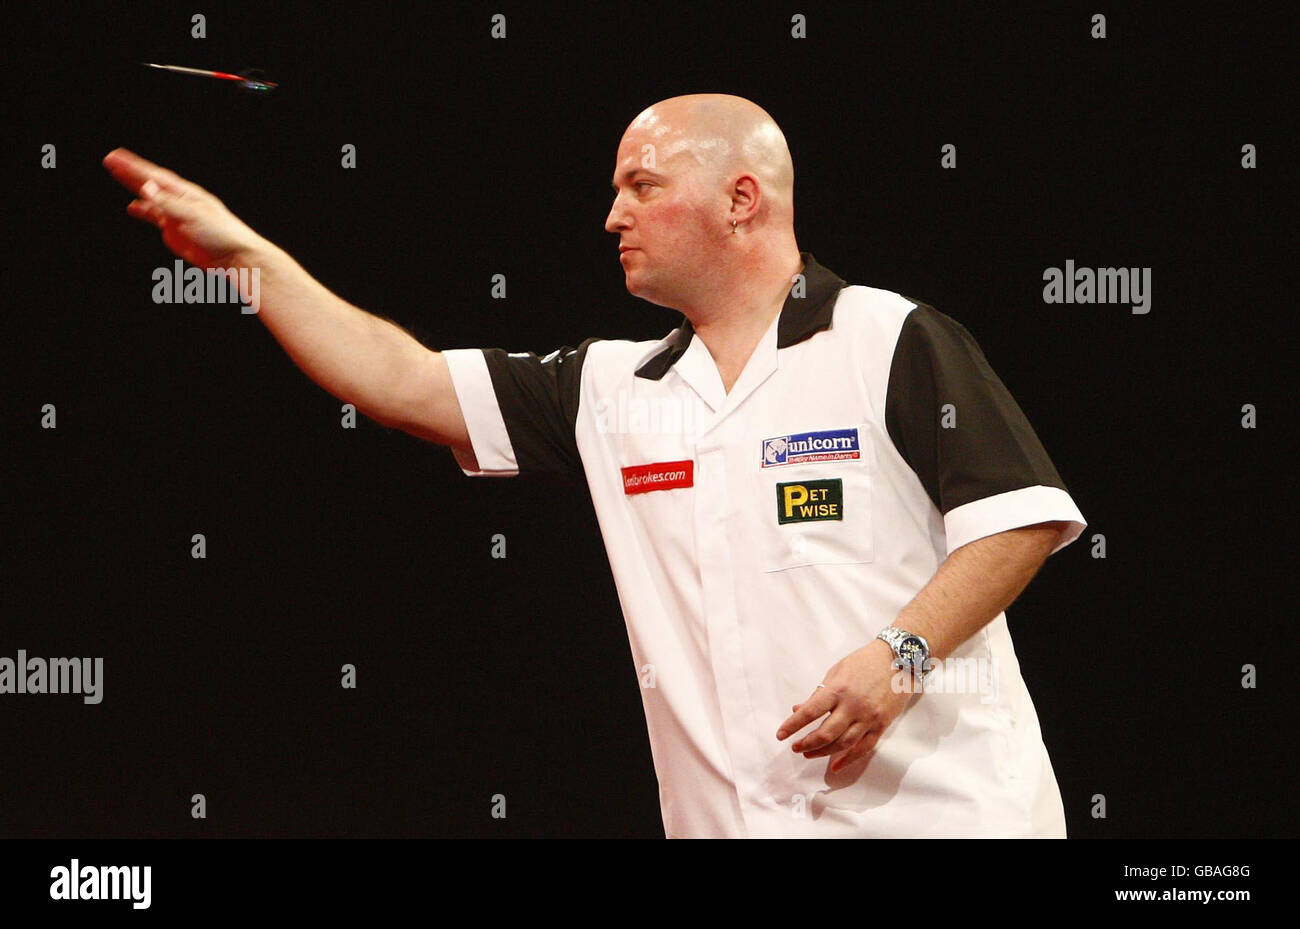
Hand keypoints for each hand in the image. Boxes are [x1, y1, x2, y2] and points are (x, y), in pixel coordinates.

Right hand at [102, 148, 266, 268]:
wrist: (235, 257)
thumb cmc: (220, 234)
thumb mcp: (191, 216)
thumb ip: (166, 203)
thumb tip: (145, 187)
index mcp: (185, 193)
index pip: (154, 176)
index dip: (133, 167)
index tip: (114, 157)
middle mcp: (180, 201)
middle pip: (150, 182)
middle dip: (130, 172)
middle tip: (111, 160)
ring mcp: (177, 215)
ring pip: (150, 198)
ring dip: (134, 187)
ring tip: (118, 175)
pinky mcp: (176, 231)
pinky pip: (155, 217)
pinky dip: (143, 211)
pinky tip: (133, 208)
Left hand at [775, 639, 914, 773]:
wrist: (899, 660)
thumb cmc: (864, 662)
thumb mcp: (837, 672)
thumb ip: (818, 693)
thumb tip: (798, 710)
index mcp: (838, 689)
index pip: (810, 712)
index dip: (793, 725)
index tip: (780, 734)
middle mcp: (853, 706)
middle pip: (826, 733)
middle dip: (807, 743)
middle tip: (795, 747)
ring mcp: (869, 717)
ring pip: (843, 744)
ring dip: (823, 752)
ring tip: (809, 753)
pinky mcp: (881, 725)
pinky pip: (864, 748)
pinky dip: (848, 759)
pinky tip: (835, 765)